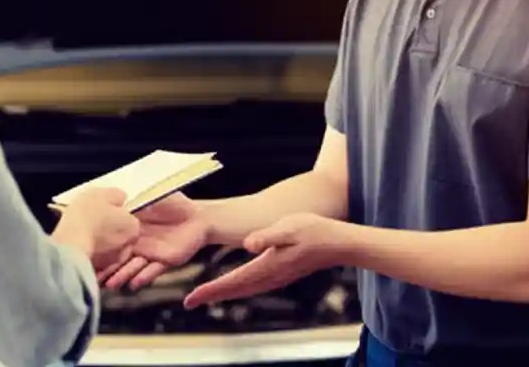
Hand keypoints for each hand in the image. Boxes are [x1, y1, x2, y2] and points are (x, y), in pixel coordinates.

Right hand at [50, 187, 140, 270]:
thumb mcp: (101, 194)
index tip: (103, 213)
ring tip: (83, 237)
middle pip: (120, 237)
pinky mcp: (98, 274)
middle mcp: (127, 248)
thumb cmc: (87, 216)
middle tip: (93, 225)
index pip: (129, 221)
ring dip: (100, 246)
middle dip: (110, 233)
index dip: (116, 216)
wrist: (69, 245)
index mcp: (133, 227)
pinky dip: (90, 257)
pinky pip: (96, 263)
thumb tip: (120, 198)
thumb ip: (116, 195)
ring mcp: (112, 263)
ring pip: (108, 252)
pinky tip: (79, 249)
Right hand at [100, 193, 208, 289]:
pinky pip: (153, 270)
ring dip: (123, 275)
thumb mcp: (151, 197)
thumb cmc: (175, 204)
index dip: (103, 247)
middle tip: (94, 277)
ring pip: (134, 267)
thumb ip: (136, 201)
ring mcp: (151, 253)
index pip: (115, 241)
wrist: (199, 217)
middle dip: (107, 268)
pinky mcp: (166, 260)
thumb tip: (117, 199)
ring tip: (111, 284)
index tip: (90, 254)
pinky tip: (134, 283)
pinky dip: (144, 277)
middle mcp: (139, 244)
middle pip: (120, 258)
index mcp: (133, 229)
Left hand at [182, 213, 346, 308]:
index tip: (192, 297)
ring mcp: (277, 278)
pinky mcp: (282, 274)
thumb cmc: (315, 231)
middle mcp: (271, 276)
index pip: (233, 281)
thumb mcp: (290, 227)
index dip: (211, 289)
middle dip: (211, 295)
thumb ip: (269, 236)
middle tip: (189, 302)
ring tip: (205, 295)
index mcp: (269, 266)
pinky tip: (234, 285)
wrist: (338, 243)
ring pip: (244, 290)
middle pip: (235, 290)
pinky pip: (253, 285)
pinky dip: (238, 288)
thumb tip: (249, 244)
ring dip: (224, 293)